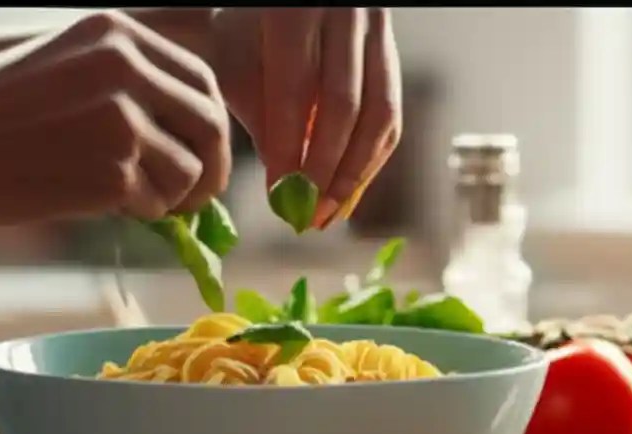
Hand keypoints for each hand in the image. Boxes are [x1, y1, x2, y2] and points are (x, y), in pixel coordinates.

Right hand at [0, 11, 230, 225]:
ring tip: (125, 194)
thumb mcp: (70, 67)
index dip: (210, 122)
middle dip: (212, 167)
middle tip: (197, 196)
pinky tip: (96, 200)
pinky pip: (156, 204)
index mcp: (116, 35)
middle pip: (210, 124)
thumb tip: (201, 136)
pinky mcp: (115, 171)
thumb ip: (134, 86)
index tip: (205, 150)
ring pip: (189, 171)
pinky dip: (138, 212)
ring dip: (169, 195)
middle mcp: (126, 68)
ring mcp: (123, 120)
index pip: (200, 80)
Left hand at [210, 8, 401, 229]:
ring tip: (330, 211)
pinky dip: (371, 159)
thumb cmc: (248, 28)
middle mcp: (346, 14)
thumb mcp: (240, 59)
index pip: (295, 91)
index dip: (290, 149)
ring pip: (380, 115)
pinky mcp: (391, 52)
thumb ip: (259, 114)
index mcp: (296, 9)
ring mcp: (376, 31)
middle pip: (344, 106)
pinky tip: (349, 189)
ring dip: (356, 173)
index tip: (282, 196)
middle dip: (326, 170)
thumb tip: (284, 184)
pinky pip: (391, 116)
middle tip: (309, 215)